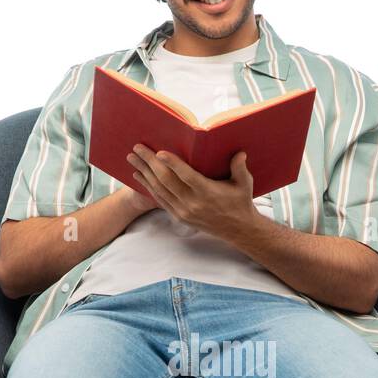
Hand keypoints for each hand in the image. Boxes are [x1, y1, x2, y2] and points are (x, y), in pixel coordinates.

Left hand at [126, 145, 258, 241]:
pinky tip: (139, 176)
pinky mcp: (179, 216)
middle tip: (137, 148)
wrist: (238, 230)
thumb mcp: (245, 184)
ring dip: (144, 173)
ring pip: (160, 190)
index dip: (172, 164)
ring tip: (132, 159)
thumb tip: (240, 153)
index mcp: (208, 193)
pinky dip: (148, 187)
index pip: (187, 176)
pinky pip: (160, 200)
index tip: (159, 152)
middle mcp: (193, 203)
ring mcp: (184, 212)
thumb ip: (240, 168)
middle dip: (149, 163)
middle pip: (166, 180)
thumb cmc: (241, 202)